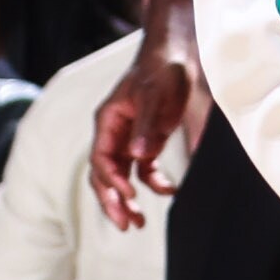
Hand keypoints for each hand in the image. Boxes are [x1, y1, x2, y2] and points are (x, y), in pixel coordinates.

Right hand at [88, 37, 206, 230]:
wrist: (179, 54)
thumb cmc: (164, 72)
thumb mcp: (156, 97)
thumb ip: (148, 126)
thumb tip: (138, 156)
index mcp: (108, 121)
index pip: (101, 159)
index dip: (112, 180)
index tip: (129, 196)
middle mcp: (114, 133)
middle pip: (104, 174)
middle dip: (112, 201)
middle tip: (127, 225)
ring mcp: (130, 138)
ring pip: (121, 176)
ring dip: (127, 200)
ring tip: (137, 223)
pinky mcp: (148, 140)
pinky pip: (144, 169)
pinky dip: (152, 183)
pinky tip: (168, 192)